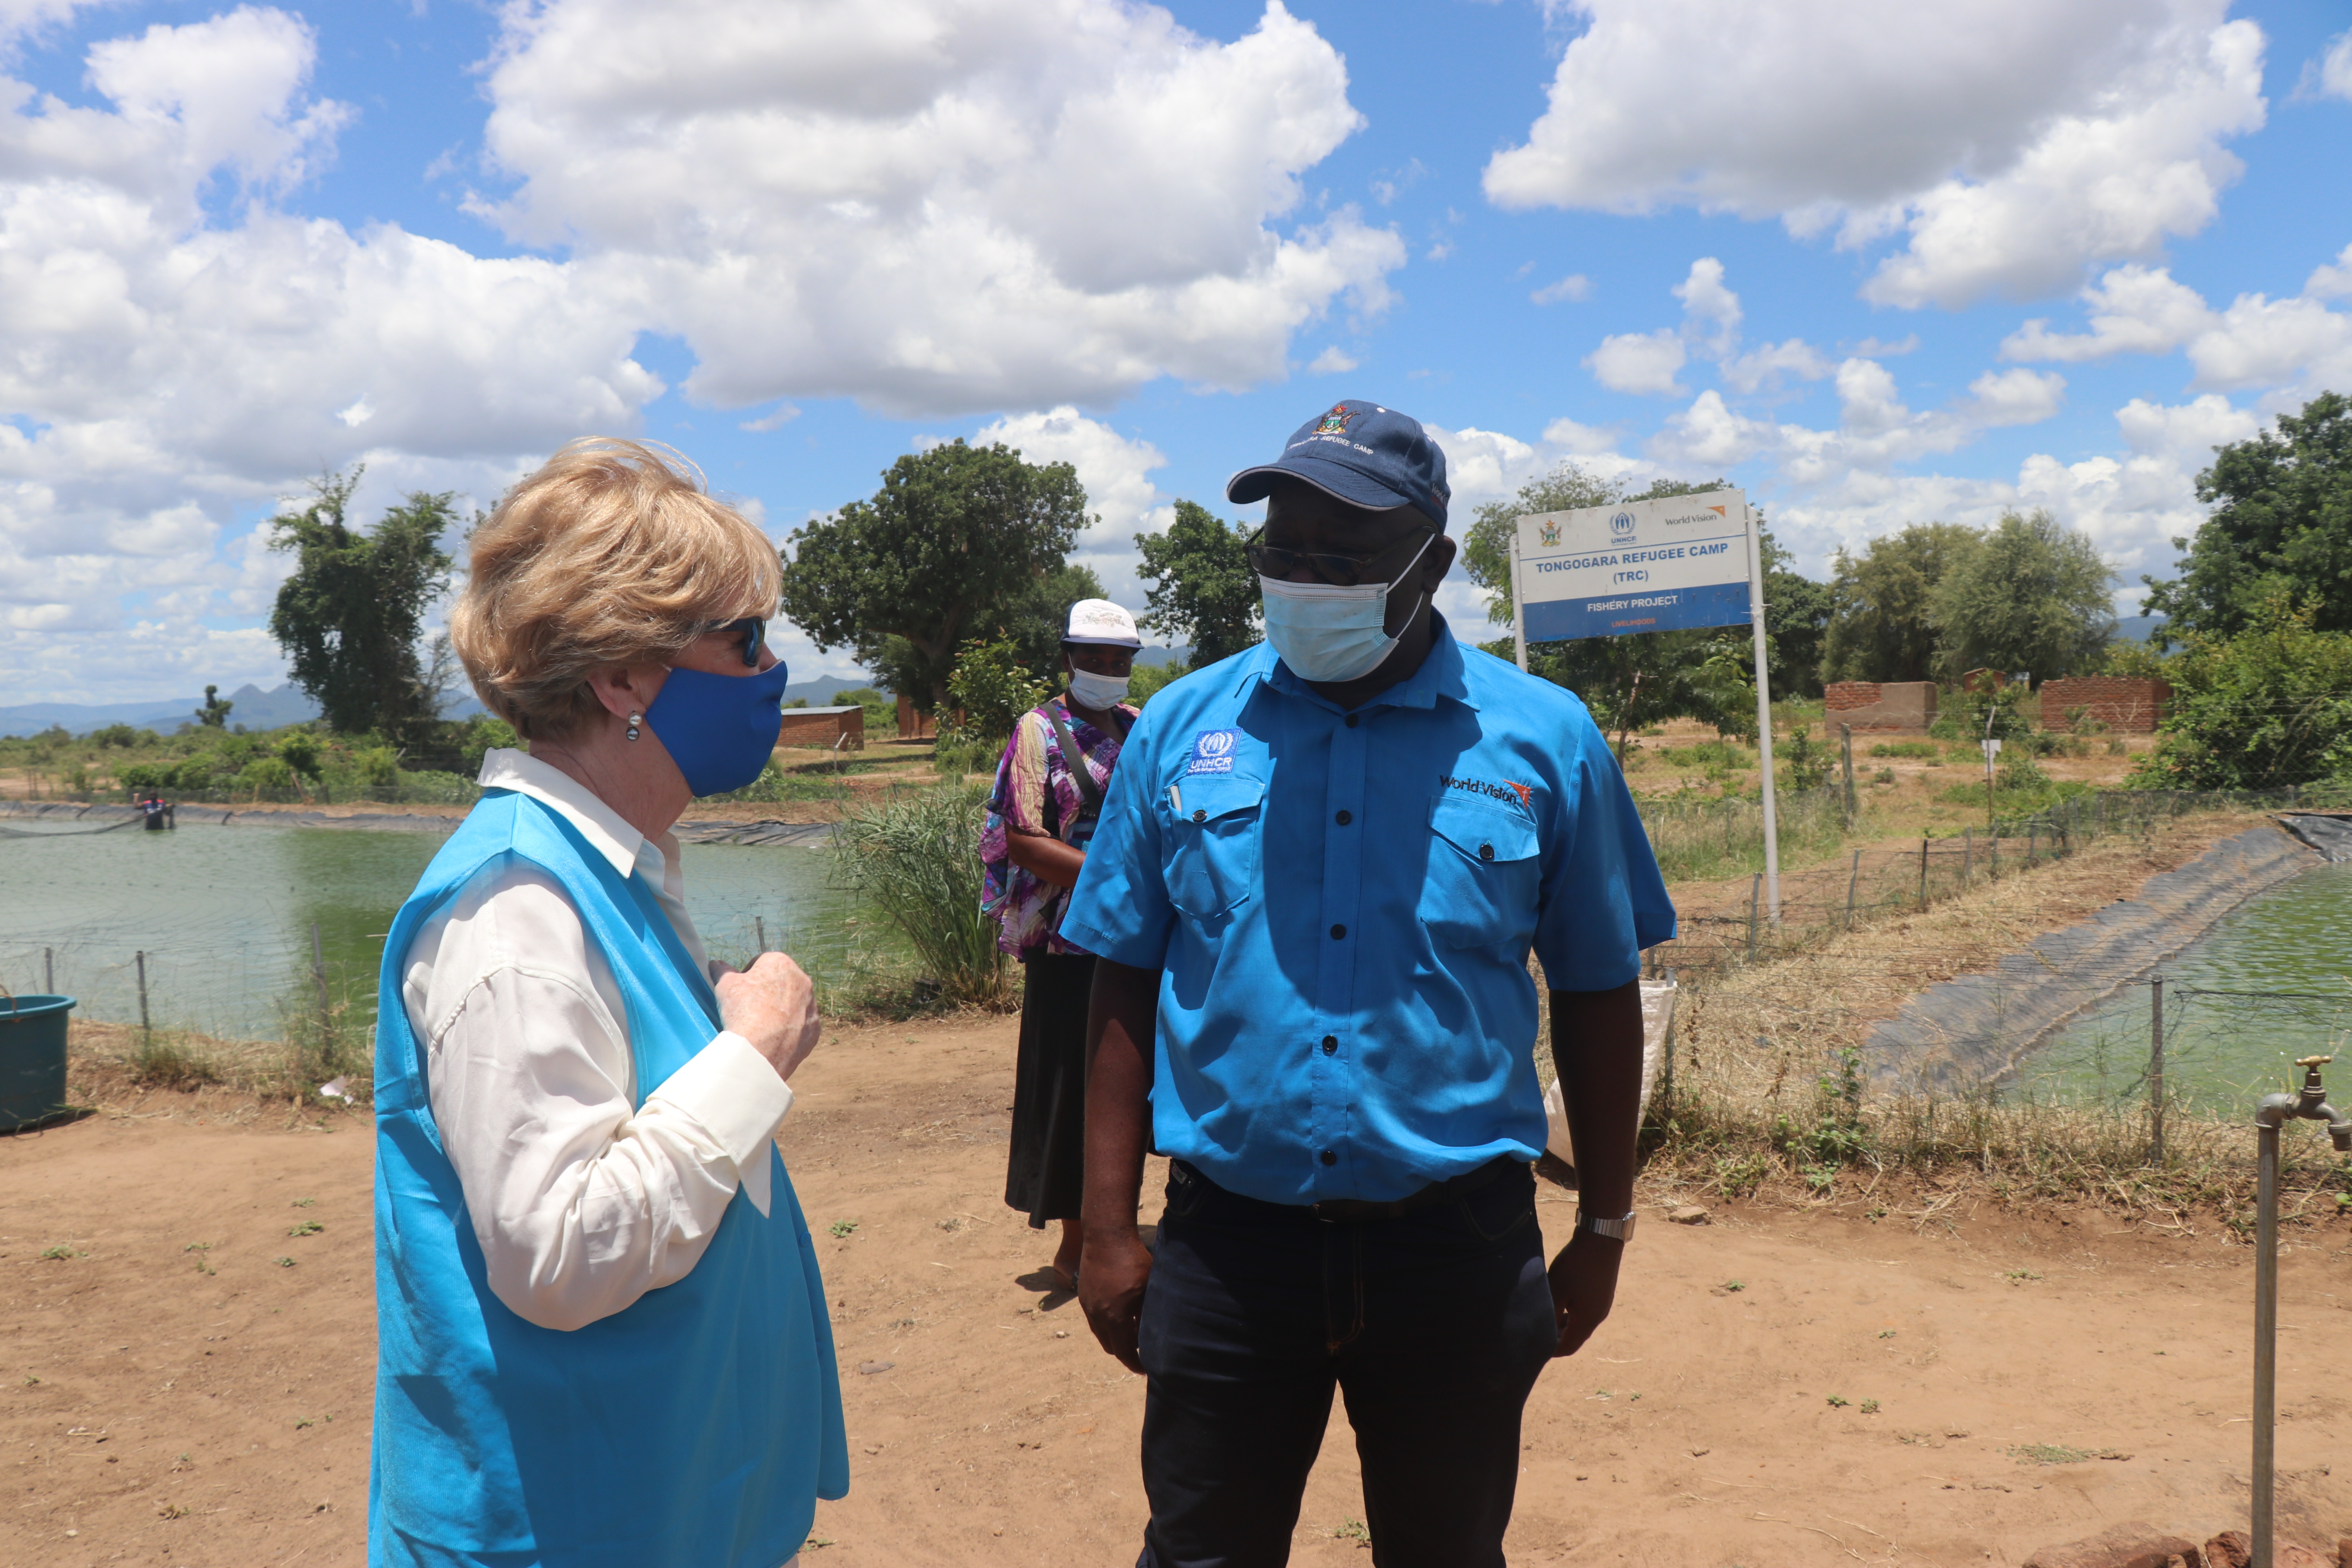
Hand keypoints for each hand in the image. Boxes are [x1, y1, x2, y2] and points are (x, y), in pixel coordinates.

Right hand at [714, 952, 821, 1081]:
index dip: (748, 974)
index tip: (740, 990)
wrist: (760, 1051)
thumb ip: (723, 971)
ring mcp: (811, 1006)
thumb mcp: (725, 986)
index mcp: (782, 963)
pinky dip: (789, 1029)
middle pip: (780, 982)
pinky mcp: (815, 1028)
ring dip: (780, 1010)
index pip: (762, 962)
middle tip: (749, 1008)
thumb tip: (717, 964)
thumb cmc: (743, 1012)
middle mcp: (803, 981)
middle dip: (767, 991)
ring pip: (793, 1003)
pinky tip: (773, 1037)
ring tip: (761, 1024)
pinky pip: (801, 1025)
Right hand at [1078, 1226, 1152, 1373]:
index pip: (1124, 1352)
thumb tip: (1153, 1335)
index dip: (1136, 1364)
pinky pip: (1094, 1319)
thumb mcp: (1148, 1288)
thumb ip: (1148, 1314)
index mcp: (1115, 1316)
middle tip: (1141, 1350)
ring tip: (1131, 1331)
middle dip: (1125, 1352)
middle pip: (1110, 1347)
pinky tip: (1119, 1312)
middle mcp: (1097, 1315)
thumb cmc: (1133, 1260)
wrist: (1106, 1236)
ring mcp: (1087, 1305)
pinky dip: (1105, 1323)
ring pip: (1100, 1334)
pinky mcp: (1083, 1295)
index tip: (1146, 1368)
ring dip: (1114, 1338)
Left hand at [1546, 1229, 1623, 1357]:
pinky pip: (1586, 1312)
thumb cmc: (1576, 1266)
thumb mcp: (1556, 1291)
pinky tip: (1560, 1302)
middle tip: (1537, 1332)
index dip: (1551, 1351)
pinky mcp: (1603, 1293)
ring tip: (1546, 1317)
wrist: (1601, 1240)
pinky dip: (1572, 1314)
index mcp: (1587, 1321)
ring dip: (1564, 1325)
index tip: (1534, 1347)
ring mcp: (1602, 1304)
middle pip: (1576, 1337)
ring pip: (1581, 1324)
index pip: (1568, 1347)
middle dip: (1557, 1338)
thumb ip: (1551, 1314)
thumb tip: (1545, 1332)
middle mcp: (1598, 1317)